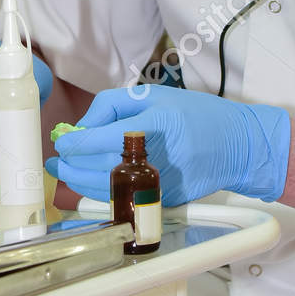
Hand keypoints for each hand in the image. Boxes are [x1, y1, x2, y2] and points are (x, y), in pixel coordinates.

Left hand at [47, 85, 290, 205]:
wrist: (237, 145)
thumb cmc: (196, 115)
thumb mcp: (156, 95)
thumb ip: (112, 105)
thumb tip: (81, 127)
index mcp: (155, 124)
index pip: (101, 138)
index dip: (74, 142)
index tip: (62, 141)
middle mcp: (157, 157)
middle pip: (98, 167)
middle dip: (71, 165)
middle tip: (58, 159)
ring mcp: (161, 183)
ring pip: (107, 189)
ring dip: (79, 182)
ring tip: (66, 172)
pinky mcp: (164, 200)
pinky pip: (123, 198)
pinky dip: (102, 192)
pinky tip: (90, 182)